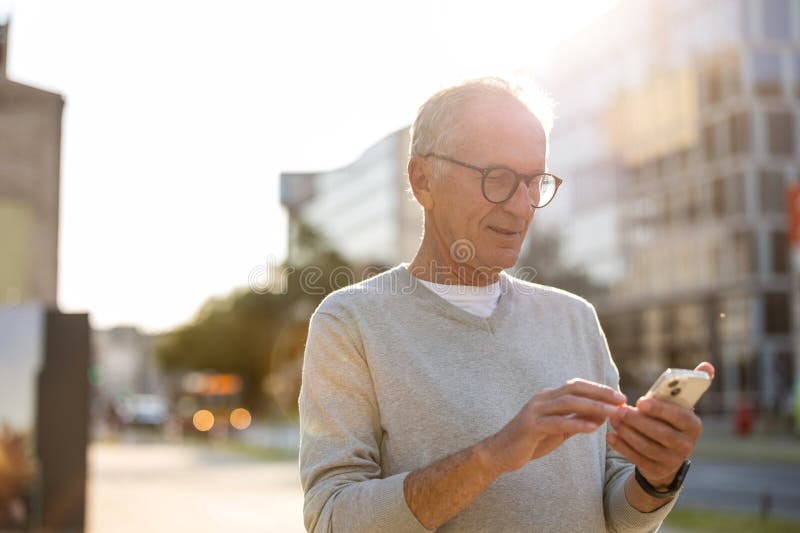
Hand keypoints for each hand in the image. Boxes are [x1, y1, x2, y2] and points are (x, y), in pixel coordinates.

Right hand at [482, 378, 626, 475]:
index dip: (598, 389)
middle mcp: (542, 399)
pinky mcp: (531, 426)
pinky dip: (577, 423)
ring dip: (594, 406)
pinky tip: (593, 428)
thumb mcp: (557, 430)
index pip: (576, 386)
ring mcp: (535, 411)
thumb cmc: (530, 441)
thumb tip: (601, 414)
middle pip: (574, 388)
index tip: (619, 396)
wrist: (500, 453)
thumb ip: (576, 420)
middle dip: (600, 392)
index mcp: (548, 397)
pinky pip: (557, 422)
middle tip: (622, 400)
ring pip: (568, 402)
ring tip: (613, 413)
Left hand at [607, 362, 714, 487]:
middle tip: (619, 410)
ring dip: (627, 432)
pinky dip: (622, 446)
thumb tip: (707, 365)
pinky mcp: (656, 470)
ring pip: (646, 446)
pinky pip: (637, 458)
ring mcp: (672, 460)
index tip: (640, 401)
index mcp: (693, 426)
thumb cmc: (669, 420)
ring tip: (613, 419)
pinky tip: (610, 435)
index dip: (661, 410)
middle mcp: (686, 445)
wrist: (667, 453)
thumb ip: (689, 385)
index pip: (680, 417)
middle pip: (661, 433)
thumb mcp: (679, 405)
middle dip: (637, 421)